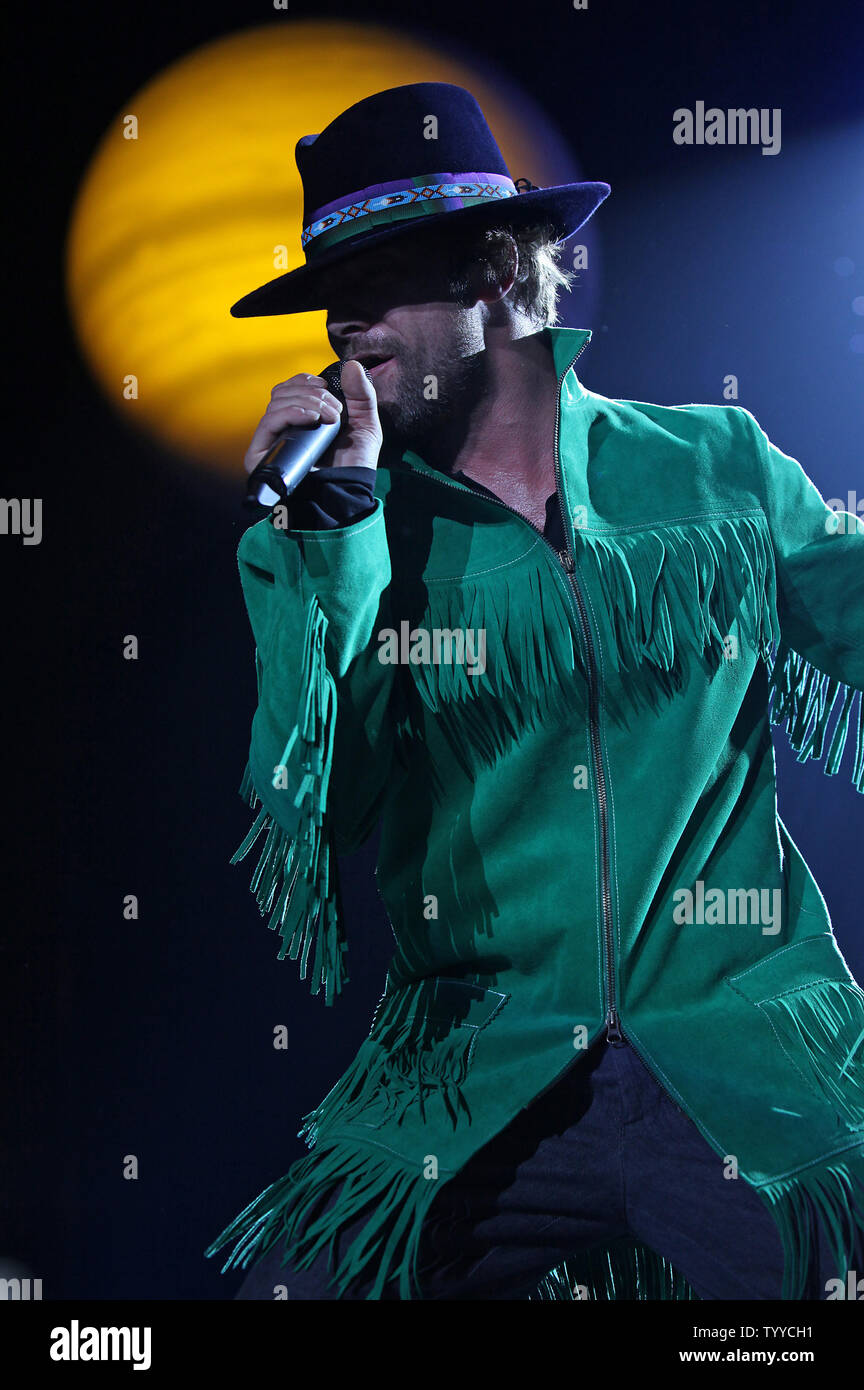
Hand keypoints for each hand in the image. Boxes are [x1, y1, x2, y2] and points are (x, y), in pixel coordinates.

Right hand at [243, 360, 382, 474]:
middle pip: (282, 392)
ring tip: (329, 418)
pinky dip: (291, 412)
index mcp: (300, 420)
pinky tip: (312, 418)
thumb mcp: (365, 425)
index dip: (307, 381)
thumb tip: (352, 365)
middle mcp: (283, 429)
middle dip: (312, 393)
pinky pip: (269, 421)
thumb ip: (362, 395)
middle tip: (336, 410)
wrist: (348, 493)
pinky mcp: (261, 455)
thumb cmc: (354, 465)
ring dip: (306, 402)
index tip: (328, 388)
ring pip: (277, 403)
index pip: (290, 388)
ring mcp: (271, 441)